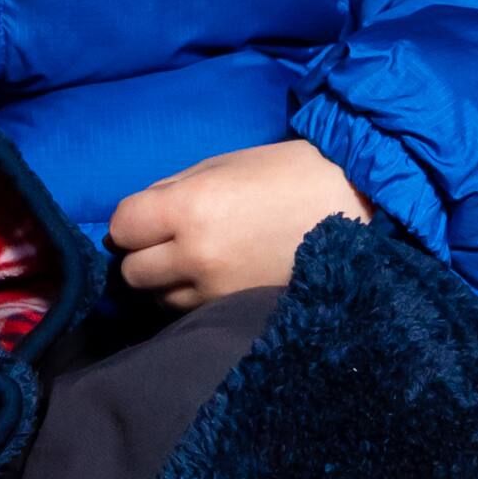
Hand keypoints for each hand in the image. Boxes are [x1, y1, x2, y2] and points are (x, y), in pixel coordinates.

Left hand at [108, 137, 366, 306]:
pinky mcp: (238, 311)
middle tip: (166, 243)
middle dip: (143, 256)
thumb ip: (172, 191)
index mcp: (190, 208)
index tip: (146, 219)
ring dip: (166, 282)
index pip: (122, 228)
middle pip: (133, 272)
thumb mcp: (222, 166)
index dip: (130, 223)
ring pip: (159, 300)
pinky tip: (215, 279)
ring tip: (195, 262)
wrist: (355, 206)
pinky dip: (193, 298)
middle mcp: (196, 256)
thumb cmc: (288, 173)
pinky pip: (191, 312)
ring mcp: (217, 291)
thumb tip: (135, 219)